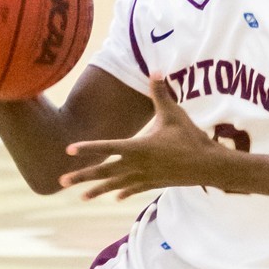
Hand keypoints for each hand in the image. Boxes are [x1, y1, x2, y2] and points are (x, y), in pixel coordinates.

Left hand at [58, 75, 226, 200]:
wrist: (208, 165)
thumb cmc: (190, 138)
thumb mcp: (173, 114)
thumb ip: (160, 93)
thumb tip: (155, 70)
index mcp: (139, 147)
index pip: (107, 147)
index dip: (88, 148)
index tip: (69, 151)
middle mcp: (137, 165)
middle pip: (105, 172)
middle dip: (83, 176)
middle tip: (61, 182)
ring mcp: (144, 177)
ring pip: (115, 185)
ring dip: (97, 190)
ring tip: (81, 197)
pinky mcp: (153, 184)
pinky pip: (133, 189)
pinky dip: (122, 192)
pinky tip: (114, 197)